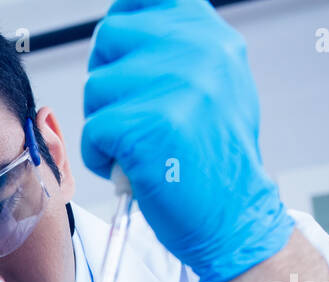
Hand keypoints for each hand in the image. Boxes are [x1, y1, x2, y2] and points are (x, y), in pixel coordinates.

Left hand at [81, 0, 293, 281]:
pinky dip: (101, 156)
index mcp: (211, 34)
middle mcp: (197, 50)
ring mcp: (173, 86)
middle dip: (109, 79)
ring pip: (96, 88)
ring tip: (142, 147)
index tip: (124, 56)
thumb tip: (128, 17)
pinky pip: (94, 131)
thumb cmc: (214, 155)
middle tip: (135, 115)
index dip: (124, 26)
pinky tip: (132, 167)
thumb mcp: (215, 81)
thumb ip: (179, 45)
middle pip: (110, 38)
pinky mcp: (146, 126)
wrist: (234, 215)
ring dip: (107, 123)